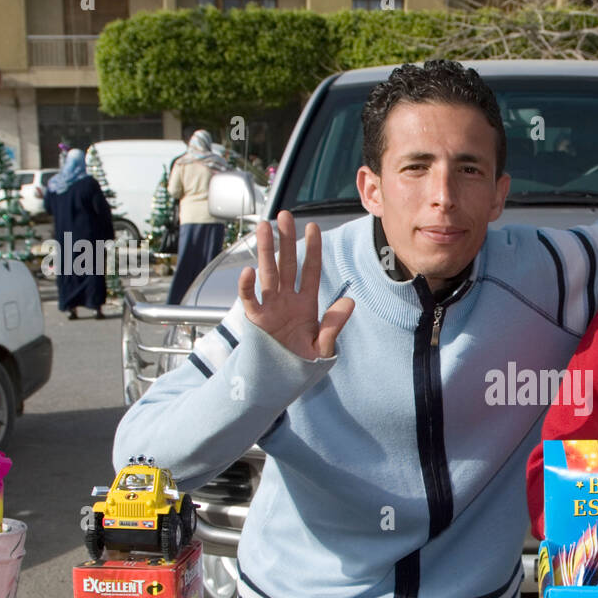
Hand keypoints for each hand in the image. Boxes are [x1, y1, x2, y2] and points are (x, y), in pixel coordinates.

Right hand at [238, 211, 353, 360]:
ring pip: (267, 273)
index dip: (312, 249)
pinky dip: (247, 287)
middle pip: (286, 264)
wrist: (282, 382)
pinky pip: (250, 300)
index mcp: (305, 303)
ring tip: (263, 227)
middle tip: (284, 215)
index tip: (313, 226)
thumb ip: (333, 324)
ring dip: (265, 251)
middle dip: (285, 240)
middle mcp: (286, 299)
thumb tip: (350, 302)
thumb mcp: (323, 347)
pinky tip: (249, 271)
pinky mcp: (255, 320)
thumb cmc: (304, 363)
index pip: (310, 270)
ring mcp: (270, 307)